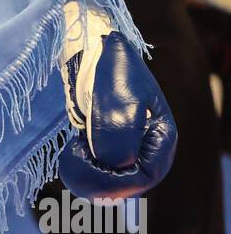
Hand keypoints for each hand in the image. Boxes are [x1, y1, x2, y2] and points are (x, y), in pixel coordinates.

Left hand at [58, 19, 176, 200]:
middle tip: (76, 154)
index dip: (116, 180)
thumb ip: (118, 137)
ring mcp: (126, 147)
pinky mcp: (106, 145)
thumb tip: (113, 166)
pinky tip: (74, 147)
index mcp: (160, 137)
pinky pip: (96, 171)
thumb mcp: (116, 101)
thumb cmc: (110, 70)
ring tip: (75, 148)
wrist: (90, 49)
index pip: (144, 177)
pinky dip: (82, 167)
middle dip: (98, 178)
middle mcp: (146, 147)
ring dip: (87, 174)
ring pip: (109, 181)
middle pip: (126, 184)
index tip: (89, 162)